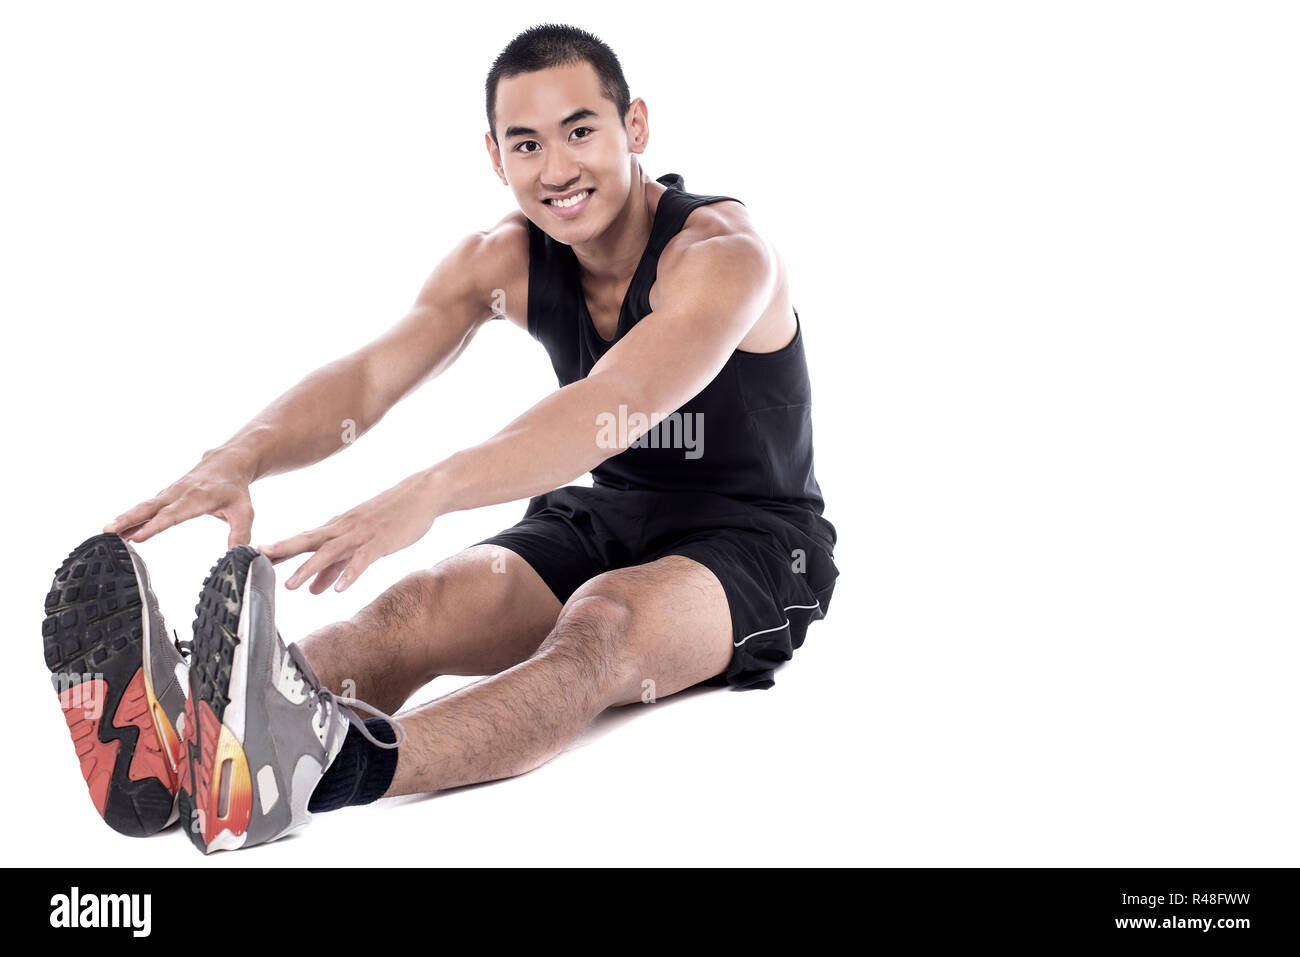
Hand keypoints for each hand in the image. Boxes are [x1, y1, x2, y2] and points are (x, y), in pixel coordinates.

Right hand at [105, 448, 256, 548]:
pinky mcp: (166, 496)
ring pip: (144, 506)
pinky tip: (118, 530)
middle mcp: (179, 494)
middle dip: (129, 519)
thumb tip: (236, 554)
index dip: (155, 526)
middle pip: (150, 508)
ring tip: (106, 533)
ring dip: (125, 519)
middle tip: (108, 531)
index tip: (137, 537)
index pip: (173, 514)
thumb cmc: (235, 489)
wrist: (227, 463)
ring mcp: (170, 494)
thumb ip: (240, 533)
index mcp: (197, 498)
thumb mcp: (244, 511)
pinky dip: (131, 517)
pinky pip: (146, 507)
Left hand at [260, 470, 441, 593]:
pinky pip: (363, 560)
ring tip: (291, 585)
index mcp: (336, 528)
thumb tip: (313, 588)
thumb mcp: (360, 540)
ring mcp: (361, 534)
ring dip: (310, 568)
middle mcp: (343, 529)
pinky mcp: (381, 541)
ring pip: (330, 552)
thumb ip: (336, 565)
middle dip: (282, 552)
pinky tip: (341, 589)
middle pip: (307, 541)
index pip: (301, 540)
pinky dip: (351, 574)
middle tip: (257, 562)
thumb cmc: (391, 516)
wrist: (421, 493)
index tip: (250, 558)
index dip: (277, 549)